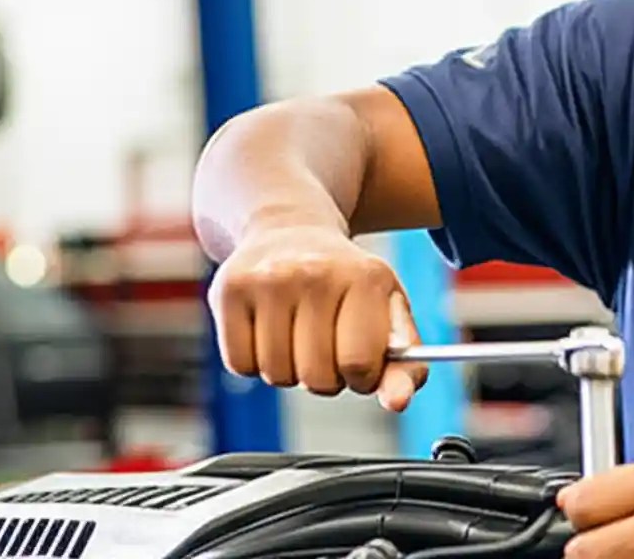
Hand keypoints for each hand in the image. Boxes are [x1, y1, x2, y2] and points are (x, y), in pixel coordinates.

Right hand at [206, 224, 427, 410]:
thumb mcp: (387, 314)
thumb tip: (397, 403)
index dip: (362, 378)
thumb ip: (405, 364)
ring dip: (290, 371)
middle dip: (326, 378)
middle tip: (328, 347)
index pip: (359, 364)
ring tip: (298, 335)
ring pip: (277, 375)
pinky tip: (268, 331)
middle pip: (316, 377)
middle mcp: (315, 273)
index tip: (361, 362)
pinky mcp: (228, 291)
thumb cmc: (346, 283)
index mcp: (365, 278)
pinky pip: (240, 365)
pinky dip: (255, 362)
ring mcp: (268, 280)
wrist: (290, 230)